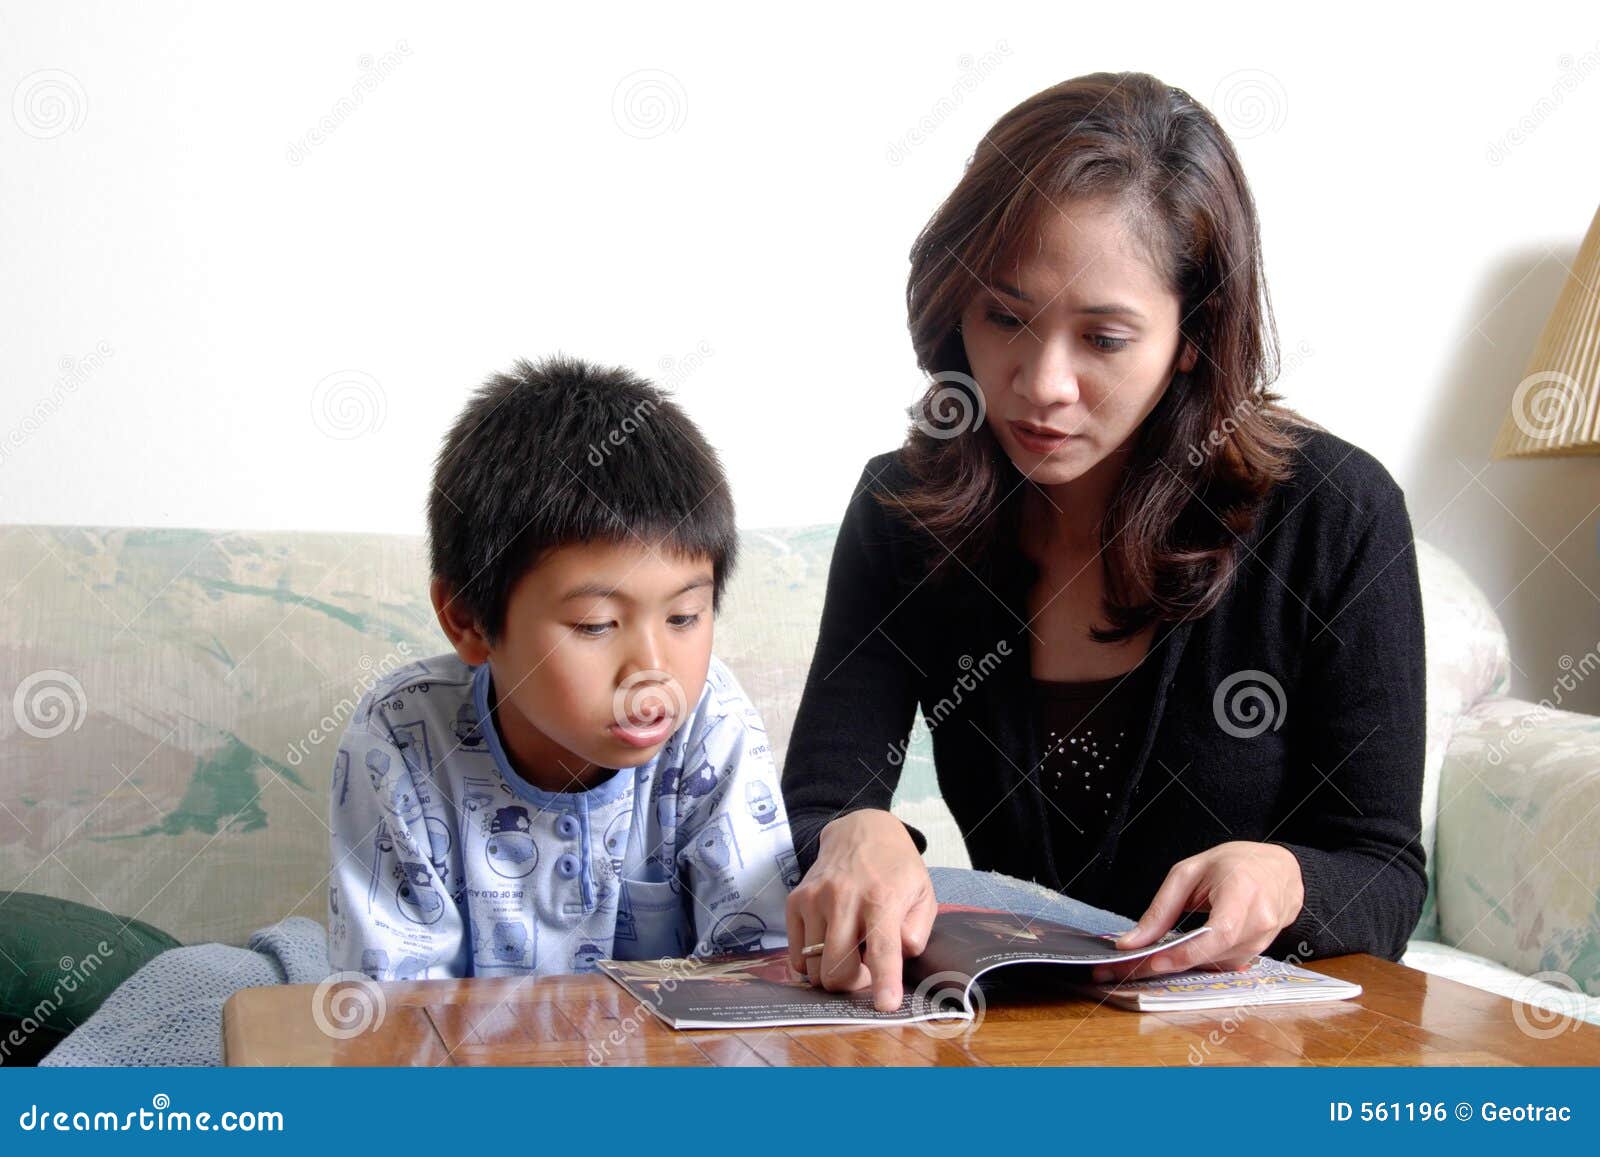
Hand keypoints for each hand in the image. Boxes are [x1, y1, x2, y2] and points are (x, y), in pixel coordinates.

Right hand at [785, 809, 935, 1012]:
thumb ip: (917, 931)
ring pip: (814, 968)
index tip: (885, 1005)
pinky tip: (829, 943)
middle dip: (853, 985)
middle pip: (838, 968)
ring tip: (849, 952)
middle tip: (866, 972)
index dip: (884, 982)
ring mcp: (814, 899)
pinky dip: (813, 962)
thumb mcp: (923, 894)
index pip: (883, 948)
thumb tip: (899, 956)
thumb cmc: (896, 869)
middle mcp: (844, 897)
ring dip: (833, 973)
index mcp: (883, 897)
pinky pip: (797, 956)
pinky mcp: (795, 902)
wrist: (860, 832)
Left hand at [1090, 841, 1304, 982]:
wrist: (1279, 870)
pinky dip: (1204, 960)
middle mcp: (1261, 917)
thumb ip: (1162, 908)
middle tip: (1140, 965)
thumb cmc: (1235, 864)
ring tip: (1156, 959)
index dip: (1188, 952)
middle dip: (1177, 962)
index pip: (1219, 932)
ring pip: (1220, 963)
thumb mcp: (1189, 873)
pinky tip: (1186, 954)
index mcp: (1243, 890)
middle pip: (1217, 953)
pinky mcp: (1262, 950)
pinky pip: (1228, 963)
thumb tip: (1133, 942)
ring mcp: (1267, 937)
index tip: (1157, 961)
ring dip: (1189, 964)